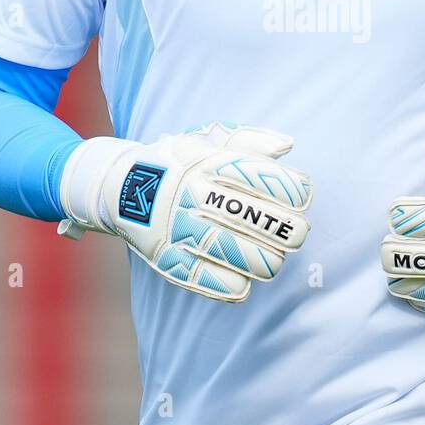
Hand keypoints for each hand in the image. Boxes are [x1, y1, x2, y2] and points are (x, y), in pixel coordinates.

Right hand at [58, 121, 312, 302]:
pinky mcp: (166, 257)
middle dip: (287, 229)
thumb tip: (286, 145)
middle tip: (299, 234)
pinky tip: (244, 282)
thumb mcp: (208, 139)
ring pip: (233, 251)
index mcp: (207, 163)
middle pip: (252, 217)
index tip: (301, 197)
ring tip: (275, 260)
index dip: (290, 189)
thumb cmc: (180, 162)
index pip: (258, 176)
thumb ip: (250, 140)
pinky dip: (230, 285)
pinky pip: (204, 278)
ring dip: (265, 260)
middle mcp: (193, 194)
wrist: (122, 186)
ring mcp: (178, 227)